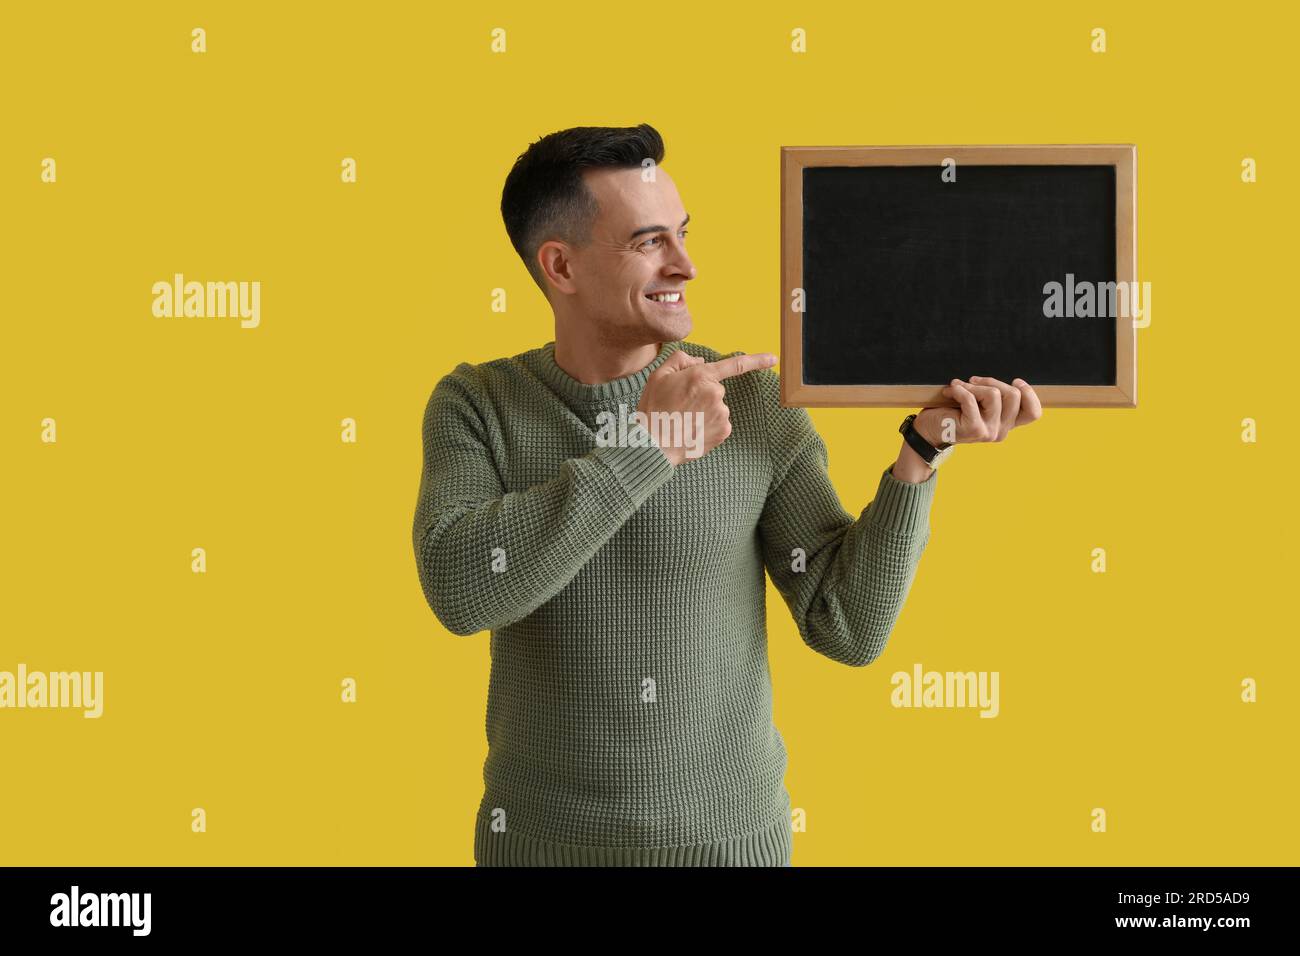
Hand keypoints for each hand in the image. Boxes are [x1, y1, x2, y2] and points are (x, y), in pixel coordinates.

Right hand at [636, 350, 777, 465]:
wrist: (655, 443)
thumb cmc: (654, 408)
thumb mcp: (659, 375)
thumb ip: (681, 360)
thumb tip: (701, 362)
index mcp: (701, 376)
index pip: (734, 365)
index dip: (757, 360)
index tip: (773, 359)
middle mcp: (716, 393)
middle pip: (715, 389)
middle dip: (702, 393)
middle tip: (680, 405)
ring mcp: (722, 414)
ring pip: (717, 407)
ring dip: (705, 411)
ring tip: (684, 419)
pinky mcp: (724, 431)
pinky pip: (719, 423)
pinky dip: (708, 425)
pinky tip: (692, 429)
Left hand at [914, 376, 1042, 445]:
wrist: (928, 431)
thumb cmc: (952, 412)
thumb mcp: (979, 404)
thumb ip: (995, 397)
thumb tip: (1011, 380)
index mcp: (1006, 424)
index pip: (1033, 413)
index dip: (1029, 393)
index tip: (1014, 381)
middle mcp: (1001, 431)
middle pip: (1014, 395)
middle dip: (992, 381)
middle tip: (972, 381)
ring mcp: (989, 432)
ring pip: (994, 394)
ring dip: (973, 385)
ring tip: (958, 387)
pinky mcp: (974, 429)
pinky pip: (971, 399)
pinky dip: (959, 389)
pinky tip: (949, 391)